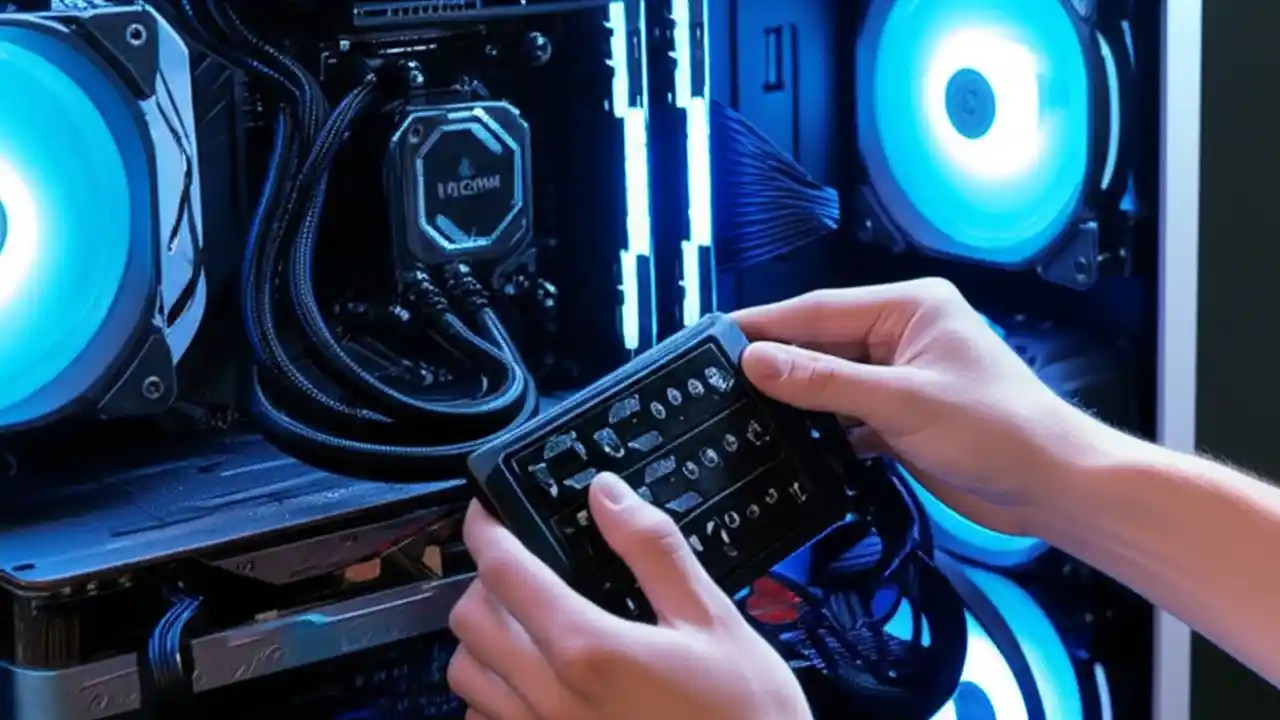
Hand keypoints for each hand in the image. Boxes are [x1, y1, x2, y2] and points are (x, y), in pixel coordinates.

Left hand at [448, 473, 812, 719]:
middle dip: (484, 581)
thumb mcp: (710, 618)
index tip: (488, 511)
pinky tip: (534, 680)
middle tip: (520, 566)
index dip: (486, 530)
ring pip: (466, 675)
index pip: (505, 572)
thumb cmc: (744, 712)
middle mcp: (551, 698)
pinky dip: (492, 693)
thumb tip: (605, 493)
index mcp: (589, 649)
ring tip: (523, 623)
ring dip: (482, 639)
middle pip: (470, 621)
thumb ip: (652, 549)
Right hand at [734, 278, 1115, 536]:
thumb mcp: (901, 402)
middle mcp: (901, 335)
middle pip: (821, 345)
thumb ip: (824, 382)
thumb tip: (757, 362)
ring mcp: (901, 378)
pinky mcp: (901, 419)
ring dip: (796, 401)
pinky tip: (788, 445)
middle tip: (715, 382)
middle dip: (777, 366)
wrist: (1053, 487)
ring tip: (739, 414)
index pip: (819, 309)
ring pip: (830, 383)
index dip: (765, 325)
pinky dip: (821, 431)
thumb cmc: (996, 429)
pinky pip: (845, 416)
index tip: (715, 338)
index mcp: (908, 308)